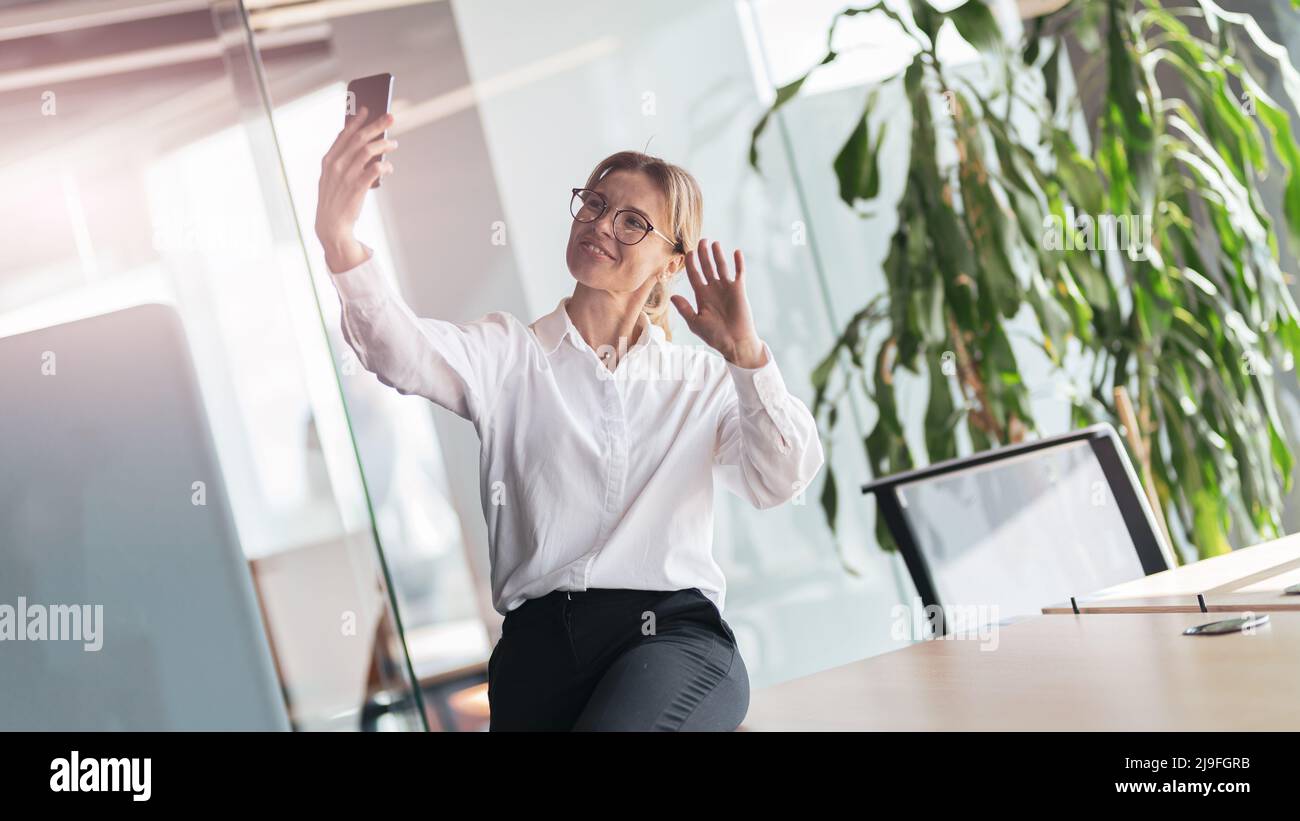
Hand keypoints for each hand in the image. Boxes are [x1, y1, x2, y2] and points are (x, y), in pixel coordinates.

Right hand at [314, 107, 398, 271]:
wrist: (331, 226)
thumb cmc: (334, 201)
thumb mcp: (331, 178)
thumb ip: (343, 161)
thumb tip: (363, 146)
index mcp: (328, 160)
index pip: (344, 135)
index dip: (357, 121)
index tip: (367, 109)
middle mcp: (336, 165)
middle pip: (359, 139)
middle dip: (376, 126)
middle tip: (390, 117)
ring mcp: (346, 176)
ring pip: (369, 151)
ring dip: (384, 144)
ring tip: (394, 143)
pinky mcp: (357, 188)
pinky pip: (375, 170)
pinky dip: (385, 165)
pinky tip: (389, 166)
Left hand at [670, 239, 767, 367]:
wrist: (734, 342)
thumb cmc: (715, 335)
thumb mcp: (696, 322)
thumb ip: (684, 309)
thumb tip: (672, 296)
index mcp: (701, 295)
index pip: (694, 275)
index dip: (691, 263)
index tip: (688, 252)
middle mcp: (713, 289)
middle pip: (706, 267)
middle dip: (703, 254)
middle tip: (701, 240)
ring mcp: (727, 288)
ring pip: (721, 266)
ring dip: (718, 255)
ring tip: (714, 243)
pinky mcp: (739, 290)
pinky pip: (739, 273)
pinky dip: (739, 262)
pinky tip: (736, 252)